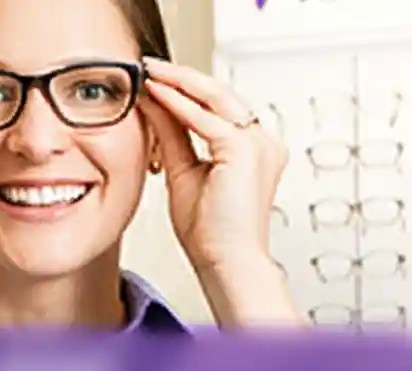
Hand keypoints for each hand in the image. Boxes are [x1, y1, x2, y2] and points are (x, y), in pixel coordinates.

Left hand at [139, 57, 287, 272]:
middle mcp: (262, 143)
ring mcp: (258, 144)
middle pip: (219, 96)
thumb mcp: (183, 172)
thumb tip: (153, 105)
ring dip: (180, 82)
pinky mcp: (245, 150)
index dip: (185, 91)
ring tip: (151, 73)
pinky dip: (179, 104)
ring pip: (216, 98)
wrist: (226, 263)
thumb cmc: (211, 233)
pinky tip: (158, 94)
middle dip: (182, 78)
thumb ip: (171, 136)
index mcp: (253, 150)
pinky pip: (207, 118)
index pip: (217, 108)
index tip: (155, 81)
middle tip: (149, 67)